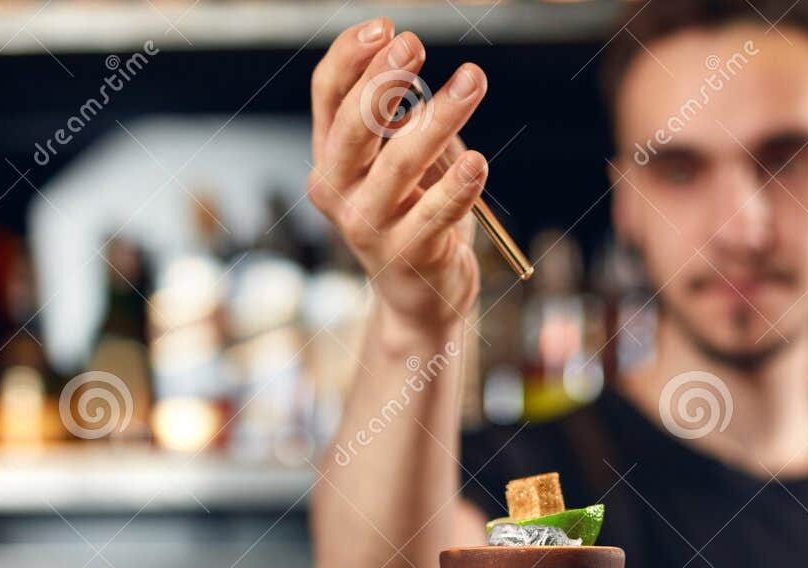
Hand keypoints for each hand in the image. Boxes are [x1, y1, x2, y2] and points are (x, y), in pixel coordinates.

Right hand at [307, 19, 489, 329]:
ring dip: (438, 118)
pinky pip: (434, 215)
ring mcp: (368, 227)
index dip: (352, 57)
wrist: (419, 300)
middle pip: (355, 126)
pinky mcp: (406, 257)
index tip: (387, 26)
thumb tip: (410, 61)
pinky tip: (478, 163)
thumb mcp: (397, 164)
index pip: (329, 96)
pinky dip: (457, 188)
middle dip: (383, 79)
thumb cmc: (412, 217)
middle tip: (415, 43)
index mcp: (330, 158)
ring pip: (400, 165)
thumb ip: (397, 120)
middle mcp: (338, 191)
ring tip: (472, 80)